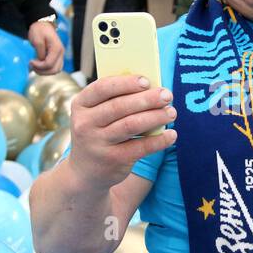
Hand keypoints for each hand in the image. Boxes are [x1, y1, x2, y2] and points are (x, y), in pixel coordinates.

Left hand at [27, 18, 64, 73]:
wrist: (42, 24)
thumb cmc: (39, 30)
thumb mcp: (37, 40)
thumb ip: (40, 52)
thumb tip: (41, 62)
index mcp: (57, 48)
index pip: (49, 64)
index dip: (39, 66)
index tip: (30, 61)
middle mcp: (61, 53)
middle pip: (54, 70)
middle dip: (42, 71)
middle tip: (32, 66)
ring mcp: (60, 56)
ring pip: (56, 70)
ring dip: (45, 72)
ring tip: (35, 67)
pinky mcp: (57, 57)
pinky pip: (54, 67)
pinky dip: (46, 69)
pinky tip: (38, 65)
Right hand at [67, 74, 176, 188]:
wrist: (85, 171)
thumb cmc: (98, 132)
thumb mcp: (95, 115)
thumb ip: (114, 100)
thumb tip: (151, 88)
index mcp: (80, 105)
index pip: (102, 88)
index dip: (125, 83)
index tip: (146, 81)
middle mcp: (85, 124)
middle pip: (119, 106)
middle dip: (147, 99)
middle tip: (167, 95)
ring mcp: (97, 144)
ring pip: (131, 125)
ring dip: (155, 117)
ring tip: (172, 112)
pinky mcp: (113, 160)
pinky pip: (140, 147)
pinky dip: (158, 140)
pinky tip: (171, 135)